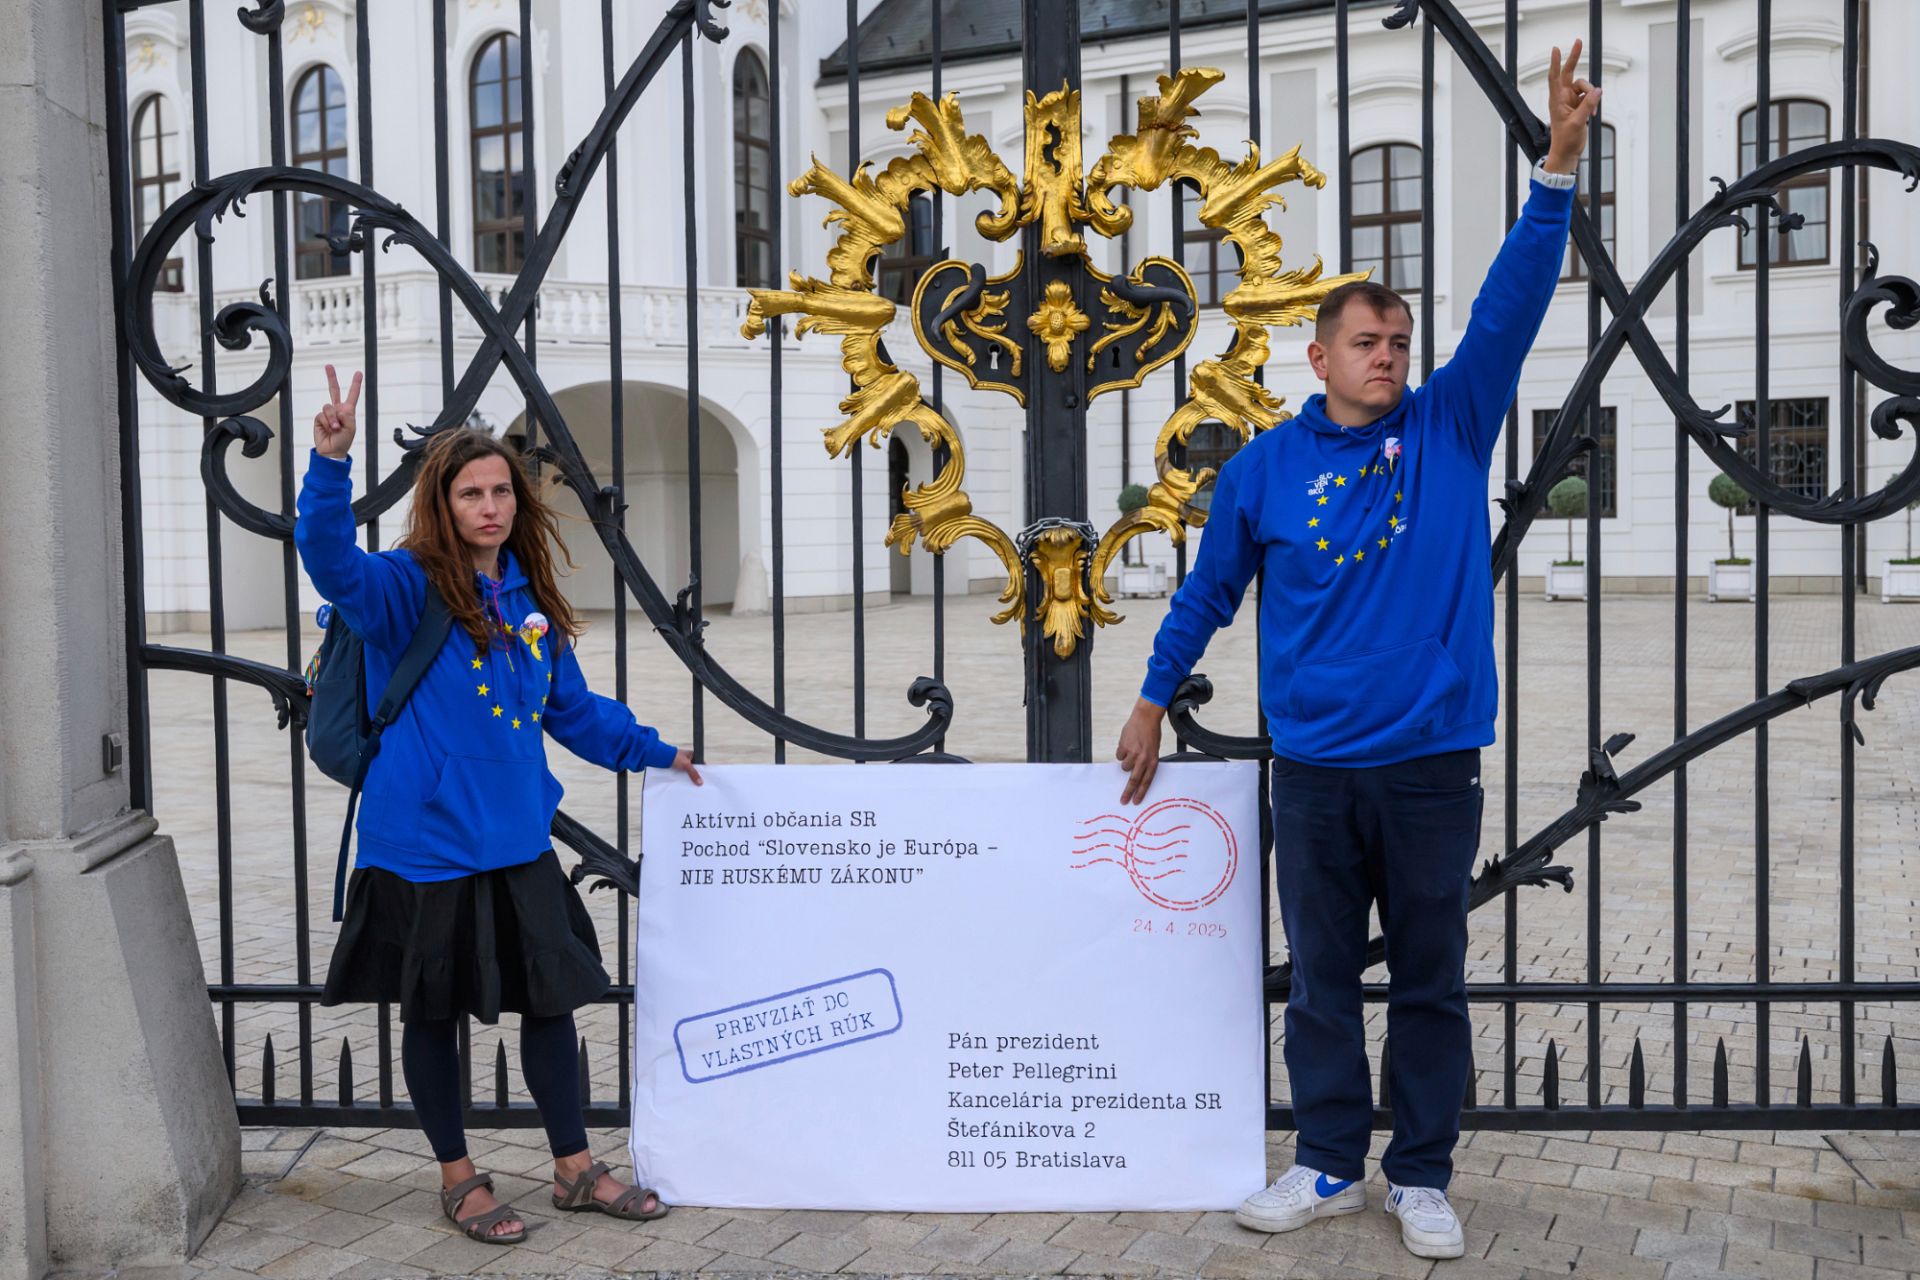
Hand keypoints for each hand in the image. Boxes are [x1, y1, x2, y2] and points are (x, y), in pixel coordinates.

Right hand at [313, 363, 361, 458]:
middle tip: (328, 366)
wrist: (332, 451)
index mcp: (348, 411)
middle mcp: (338, 410)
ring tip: (336, 429)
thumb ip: (346, 416)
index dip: (355, 384)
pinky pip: (322, 415)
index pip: (352, 395)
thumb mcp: (351, 428)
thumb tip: (336, 409)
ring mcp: (328, 414)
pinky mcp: (320, 418)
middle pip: (334, 390)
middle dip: (331, 378)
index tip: (358, 373)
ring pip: (329, 407)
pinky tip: (329, 430)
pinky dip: (327, 423)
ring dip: (333, 419)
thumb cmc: (343, 440)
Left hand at [672, 747, 703, 784]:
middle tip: (698, 783)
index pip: (700, 763)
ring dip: (689, 777)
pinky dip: (683, 777)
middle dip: (696, 775)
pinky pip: (683, 773)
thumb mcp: (686, 765)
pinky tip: (685, 782)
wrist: (661, 757)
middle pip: (694, 769)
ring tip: (692, 784)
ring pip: (688, 772)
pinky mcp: (677, 767)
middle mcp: (688, 759)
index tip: (704, 778)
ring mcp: (682, 763)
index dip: (702, 770)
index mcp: (692, 755)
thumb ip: (693, 773)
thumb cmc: (674, 756)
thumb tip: (700, 782)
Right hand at [1115, 697, 1165, 804]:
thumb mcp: (1153, 750)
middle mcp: (1143, 758)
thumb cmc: (1151, 734)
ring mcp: (1133, 752)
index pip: (1146, 781)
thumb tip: (1134, 773)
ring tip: (1131, 750)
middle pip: (1134, 780)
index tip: (1135, 801)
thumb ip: (1145, 762)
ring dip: (1126, 761)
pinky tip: (1127, 743)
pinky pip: (1119, 755)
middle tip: (1123, 800)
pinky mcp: (1124, 746)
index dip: (1140, 792)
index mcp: (1153, 760)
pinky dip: (1121, 751)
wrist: (1146, 717)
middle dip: (1128, 792)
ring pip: (1124, 766)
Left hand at [1542, 40, 1601, 175]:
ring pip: (1585, 86)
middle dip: (1574, 57)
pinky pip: (1590, 96)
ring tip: (1591, 113)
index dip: (1556, 63)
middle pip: (1569, 73)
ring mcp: (1571, 101)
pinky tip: (1592, 115)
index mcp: (1556, 101)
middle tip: (1579, 41)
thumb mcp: (1577, 123)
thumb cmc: (1566, 140)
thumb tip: (1598, 91)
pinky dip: (1594, 103)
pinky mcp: (1579, 105)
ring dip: (1592, 95)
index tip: (1556, 49)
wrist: (1567, 152)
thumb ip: (1587, 106)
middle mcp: (1562, 98)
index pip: (1555, 77)